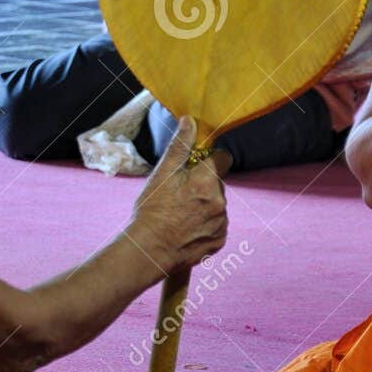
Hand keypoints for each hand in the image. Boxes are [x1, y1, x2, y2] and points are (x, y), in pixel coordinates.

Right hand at [130, 117, 226, 274]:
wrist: (148, 251)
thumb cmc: (151, 211)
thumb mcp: (162, 174)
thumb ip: (180, 146)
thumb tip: (190, 120)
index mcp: (207, 182)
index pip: (223, 158)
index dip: (209, 160)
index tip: (195, 167)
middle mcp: (220, 202)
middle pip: (218, 183)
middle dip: (204, 185)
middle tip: (180, 195)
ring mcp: (221, 224)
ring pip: (217, 205)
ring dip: (204, 205)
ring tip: (180, 214)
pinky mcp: (219, 241)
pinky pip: (217, 225)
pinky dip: (205, 225)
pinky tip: (186, 228)